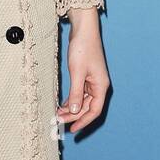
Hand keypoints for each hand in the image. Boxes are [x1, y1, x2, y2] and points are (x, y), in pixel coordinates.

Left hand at [56, 12, 109, 135]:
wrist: (83, 30)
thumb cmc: (83, 48)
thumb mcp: (77, 72)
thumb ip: (76, 93)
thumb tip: (74, 111)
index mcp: (101, 86)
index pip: (94, 111)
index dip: (83, 122)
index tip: (72, 130)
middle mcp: (98, 86)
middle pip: (87, 108)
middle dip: (73, 116)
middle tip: (58, 121)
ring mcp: (92, 81)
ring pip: (82, 101)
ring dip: (71, 109)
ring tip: (58, 114)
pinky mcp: (85, 76)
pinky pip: (79, 93)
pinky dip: (71, 100)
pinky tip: (63, 105)